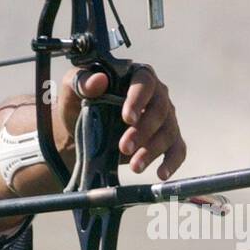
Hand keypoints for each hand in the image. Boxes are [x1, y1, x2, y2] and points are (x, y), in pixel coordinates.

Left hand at [55, 63, 185, 178]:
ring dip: (152, 150)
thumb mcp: (72, 89)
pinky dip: (172, 162)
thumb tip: (99, 80)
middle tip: (124, 147)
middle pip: (159, 110)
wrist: (83, 130)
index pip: (144, 83)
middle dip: (143, 131)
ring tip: (134, 167)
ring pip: (168, 132)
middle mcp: (157, 94)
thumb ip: (82, 82)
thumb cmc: (80, 103)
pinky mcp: (168, 139)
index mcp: (137, 76)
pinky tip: (161, 174)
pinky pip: (177, 150)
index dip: (138, 100)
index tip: (127, 118)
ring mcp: (165, 118)